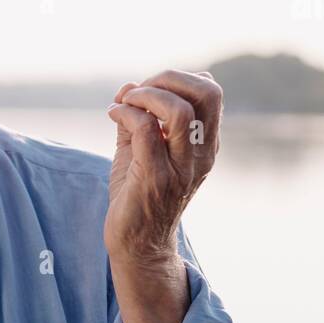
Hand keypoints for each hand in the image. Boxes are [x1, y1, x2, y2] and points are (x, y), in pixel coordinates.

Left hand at [103, 70, 222, 322]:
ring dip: (146, 95)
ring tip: (126, 103)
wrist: (137, 245)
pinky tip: (113, 114)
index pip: (211, 92)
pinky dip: (125, 113)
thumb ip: (139, 117)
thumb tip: (129, 86)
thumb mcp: (142, 150)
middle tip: (139, 89)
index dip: (179, 78)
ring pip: (179, 111)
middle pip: (208, 93)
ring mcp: (181, 167)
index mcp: (205, 144)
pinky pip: (145, 131)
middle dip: (168, 77)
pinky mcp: (155, 179)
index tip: (149, 88)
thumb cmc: (139, 195)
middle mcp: (200, 154)